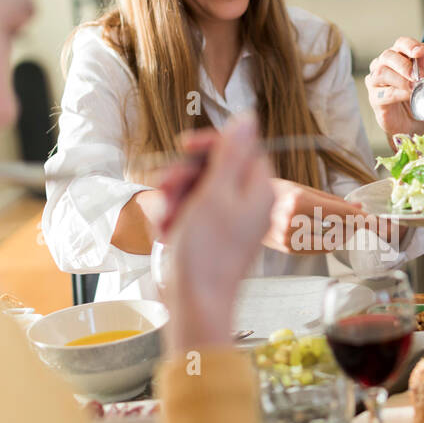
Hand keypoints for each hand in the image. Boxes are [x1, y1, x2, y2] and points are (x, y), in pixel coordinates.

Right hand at [158, 115, 273, 347]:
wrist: (195, 305)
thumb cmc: (206, 252)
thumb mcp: (215, 193)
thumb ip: (231, 154)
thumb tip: (248, 118)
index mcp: (258, 191)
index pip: (241, 149)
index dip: (211, 145)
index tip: (184, 147)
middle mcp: (247, 205)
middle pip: (213, 169)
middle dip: (184, 176)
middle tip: (166, 189)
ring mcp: (227, 223)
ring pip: (195, 191)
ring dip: (173, 199)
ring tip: (164, 220)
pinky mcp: (209, 239)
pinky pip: (188, 215)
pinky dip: (173, 220)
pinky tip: (165, 234)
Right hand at [264, 178, 368, 253]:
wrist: (239, 207)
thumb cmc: (273, 192)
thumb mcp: (300, 188)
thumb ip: (330, 200)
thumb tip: (358, 207)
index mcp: (297, 200)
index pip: (339, 212)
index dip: (361, 218)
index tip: (377, 221)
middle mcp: (292, 220)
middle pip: (337, 228)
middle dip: (354, 226)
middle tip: (365, 222)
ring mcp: (288, 238)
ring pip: (329, 242)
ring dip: (342, 235)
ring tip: (345, 226)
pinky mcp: (286, 248)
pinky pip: (316, 249)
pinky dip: (327, 242)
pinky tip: (327, 233)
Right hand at [365, 37, 423, 137]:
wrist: (415, 121)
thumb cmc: (419, 96)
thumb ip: (423, 64)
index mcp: (397, 56)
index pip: (400, 44)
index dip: (409, 45)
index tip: (420, 52)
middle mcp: (382, 65)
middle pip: (387, 56)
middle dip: (404, 65)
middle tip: (417, 76)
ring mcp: (375, 82)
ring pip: (381, 72)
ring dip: (400, 80)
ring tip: (414, 88)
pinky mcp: (374, 98)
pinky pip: (384, 93)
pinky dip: (398, 94)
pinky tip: (409, 96)